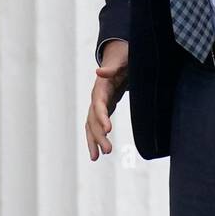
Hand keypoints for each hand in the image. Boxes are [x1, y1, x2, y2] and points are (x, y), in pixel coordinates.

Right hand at [85, 39, 128, 159]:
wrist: (119, 57)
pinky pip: (95, 126)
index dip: (102, 117)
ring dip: (94, 141)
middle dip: (99, 135)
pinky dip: (95, 139)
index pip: (99, 105)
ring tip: (96, 158)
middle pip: (93, 119)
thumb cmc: (123, 59)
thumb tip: (98, 71)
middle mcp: (96, 98)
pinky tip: (97, 154)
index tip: (108, 130)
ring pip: (91, 126)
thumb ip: (112, 67)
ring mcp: (97, 104)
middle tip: (108, 151)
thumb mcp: (121, 60)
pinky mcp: (102, 109)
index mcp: (101, 87)